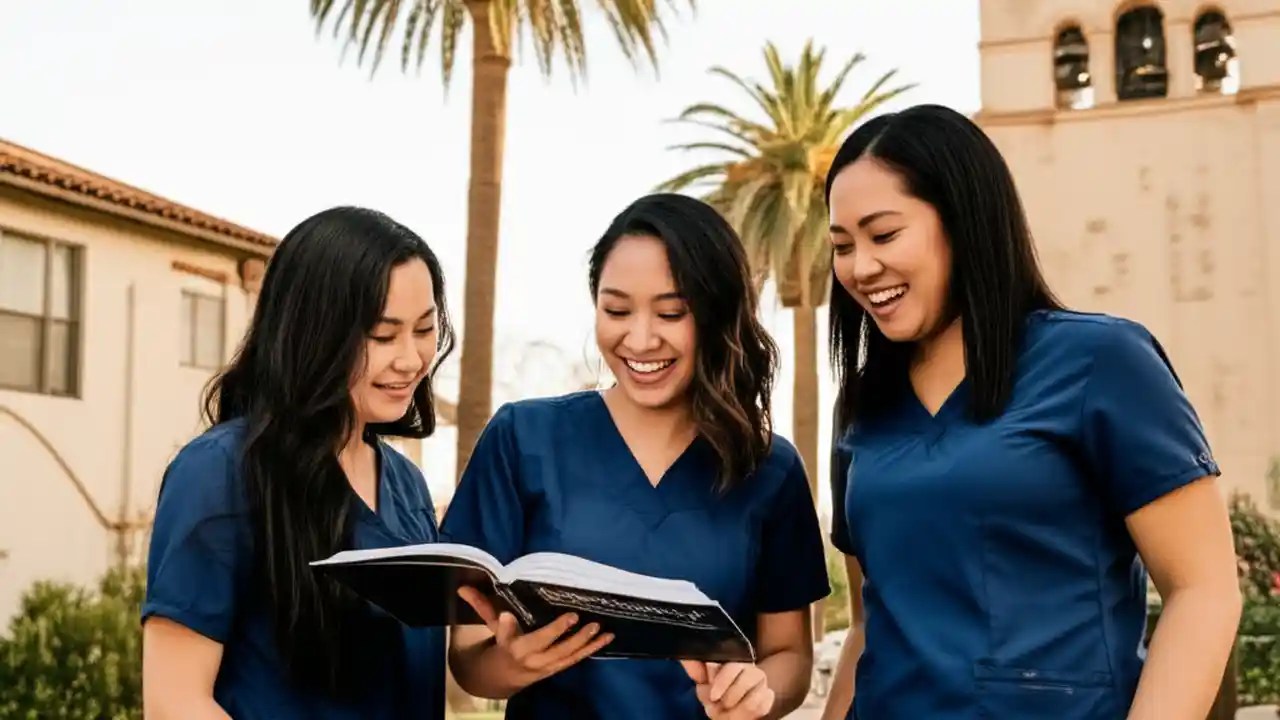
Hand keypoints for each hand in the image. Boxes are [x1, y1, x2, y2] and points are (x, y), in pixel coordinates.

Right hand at [457, 586, 612, 684]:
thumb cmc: (502, 644)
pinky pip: (577, 658)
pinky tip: (607, 638)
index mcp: (510, 644)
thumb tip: (464, 587)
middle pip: (543, 646)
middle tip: (574, 618)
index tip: (506, 617)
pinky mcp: (558, 666)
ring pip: (565, 654)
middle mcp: (528, 656)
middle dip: (558, 633)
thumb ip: (482, 605)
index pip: (505, 635)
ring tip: (598, 627)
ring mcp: (546, 664)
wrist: (505, 677)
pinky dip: (592, 649)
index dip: (506, 626)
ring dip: (583, 642)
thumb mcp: (490, 626)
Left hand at [680, 660, 774, 718]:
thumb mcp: (703, 681)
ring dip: (737, 713)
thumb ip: (696, 669)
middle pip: (746, 682)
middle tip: (719, 709)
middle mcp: (751, 670)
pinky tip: (740, 716)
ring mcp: (762, 684)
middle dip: (729, 700)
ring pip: (754, 701)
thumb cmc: (714, 691)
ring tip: (728, 716)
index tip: (713, 697)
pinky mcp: (768, 698)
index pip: (732, 667)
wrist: (730, 705)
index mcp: (734, 661)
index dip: (723, 682)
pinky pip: (762, 709)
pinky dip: (749, 716)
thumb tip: (689, 659)